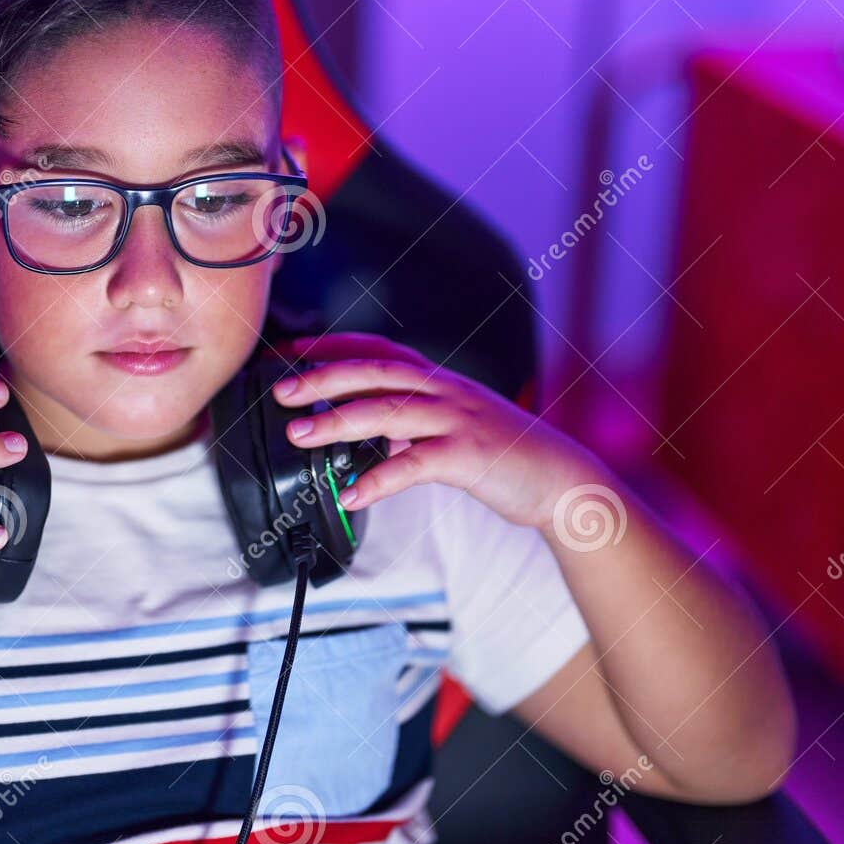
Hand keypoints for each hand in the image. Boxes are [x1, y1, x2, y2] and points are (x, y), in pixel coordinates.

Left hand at [271, 332, 604, 530]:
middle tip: (282, 391)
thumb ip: (411, 423)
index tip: (290, 349)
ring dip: (336, 422)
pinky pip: (413, 466)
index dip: (332, 347)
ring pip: (385, 412)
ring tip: (298, 435)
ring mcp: (456, 420)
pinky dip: (377, 481)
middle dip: (322, 378)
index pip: (376, 351)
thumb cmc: (503, 453)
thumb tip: (371, 432)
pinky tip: (351, 496)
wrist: (561, 479)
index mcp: (437, 381)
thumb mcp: (453, 425)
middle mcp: (444, 391)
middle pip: (373, 372)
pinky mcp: (468, 456)